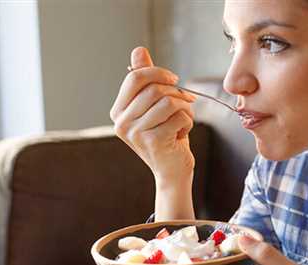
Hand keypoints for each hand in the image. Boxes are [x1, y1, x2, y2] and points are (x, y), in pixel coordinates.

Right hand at [110, 47, 196, 181]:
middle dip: (177, 93)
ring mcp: (136, 133)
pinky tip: (182, 132)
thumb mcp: (154, 105)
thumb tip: (138, 51)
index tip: (174, 81)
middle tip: (186, 103)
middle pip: (154, 89)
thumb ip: (146, 79)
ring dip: (185, 108)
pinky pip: (179, 116)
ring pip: (169, 102)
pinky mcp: (154, 142)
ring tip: (184, 119)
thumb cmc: (165, 135)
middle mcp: (122, 122)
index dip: (158, 73)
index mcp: (118, 111)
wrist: (172, 170)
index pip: (135, 77)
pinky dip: (188, 122)